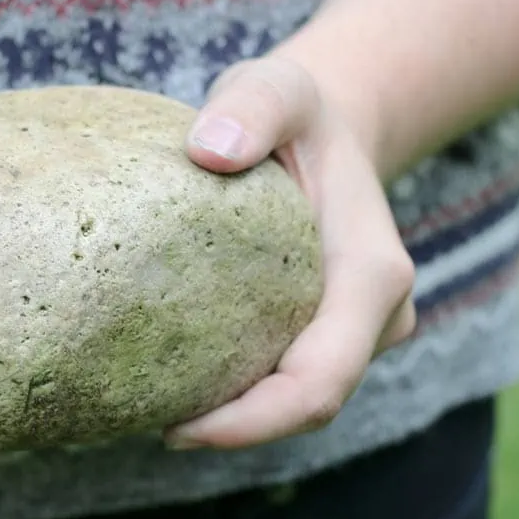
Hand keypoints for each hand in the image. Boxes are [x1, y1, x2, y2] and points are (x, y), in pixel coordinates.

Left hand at [166, 56, 415, 449]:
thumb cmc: (296, 113)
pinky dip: (233, 393)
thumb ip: (254, 106)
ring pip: (292, 401)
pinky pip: (280, 380)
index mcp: (372, 275)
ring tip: (147, 407)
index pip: (319, 382)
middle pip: (306, 406)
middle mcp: (374, 317)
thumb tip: (208, 151)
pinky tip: (169, 381)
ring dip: (231, 418)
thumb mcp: (278, 87)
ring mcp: (352, 332)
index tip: (176, 430)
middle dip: (233, 431)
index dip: (253, 422)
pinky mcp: (321, 334)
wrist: (324, 131)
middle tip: (144, 427)